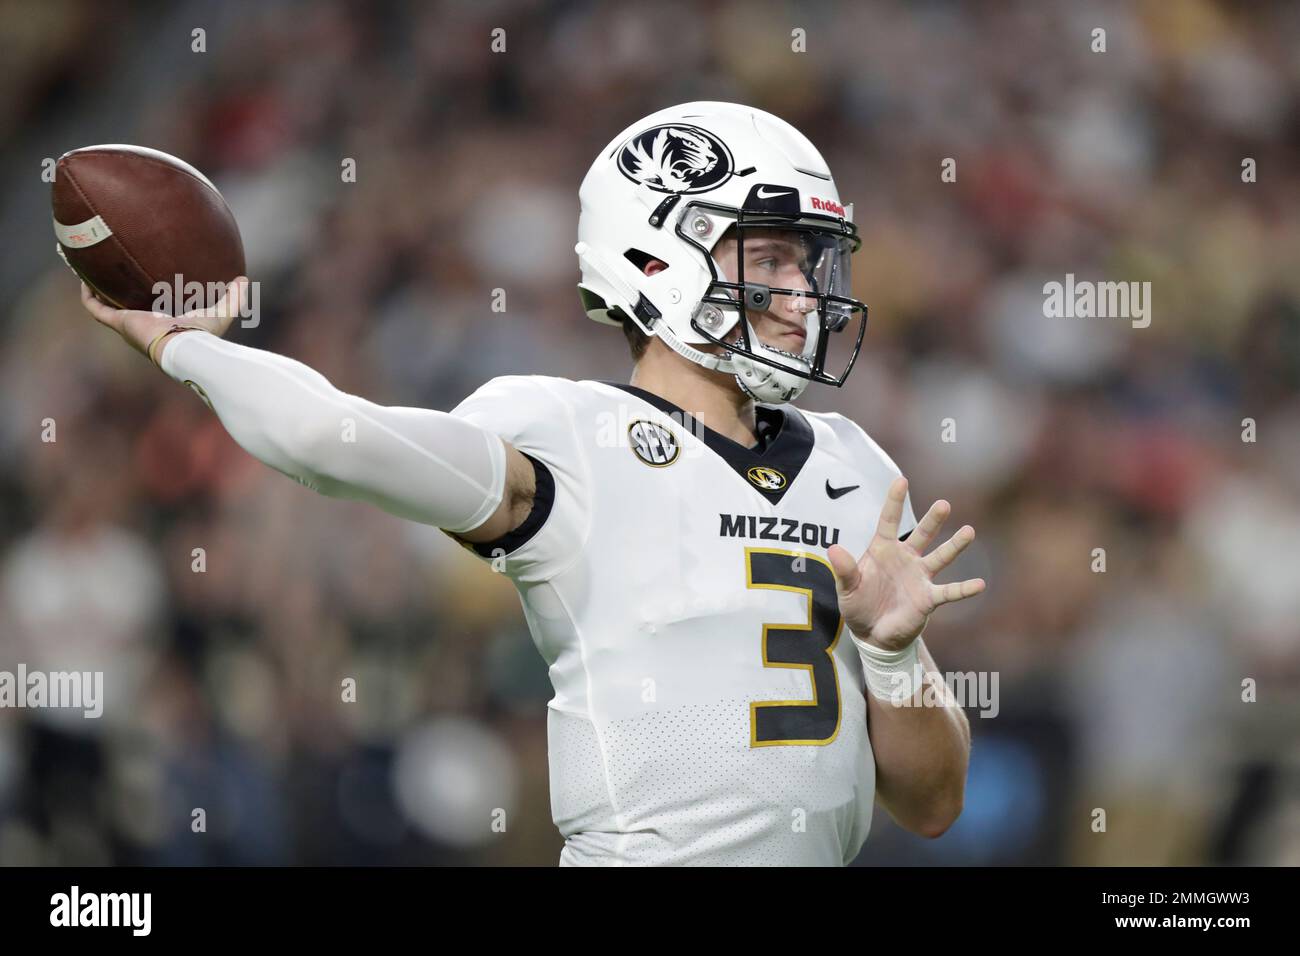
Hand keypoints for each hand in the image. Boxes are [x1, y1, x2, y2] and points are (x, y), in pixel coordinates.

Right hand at [81, 276, 248, 364]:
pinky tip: (82, 278)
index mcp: (165, 326)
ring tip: (90, 273)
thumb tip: (244, 280)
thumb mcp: (223, 312)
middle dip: (118, 295)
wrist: (186, 347)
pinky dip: (88, 295)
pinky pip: (95, 308)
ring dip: (97, 292)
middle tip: (113, 274)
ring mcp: (129, 326)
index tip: (143, 282)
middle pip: (126, 310)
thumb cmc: (204, 335)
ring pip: (106, 308)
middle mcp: (144, 327)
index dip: (146, 300)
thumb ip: (235, 297)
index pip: (153, 312)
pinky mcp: (119, 323)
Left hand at [827, 476, 984, 650]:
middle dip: (932, 520)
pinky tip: (980, 584)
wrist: (872, 634)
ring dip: (954, 546)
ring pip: (940, 557)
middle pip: (922, 534)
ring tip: (968, 531)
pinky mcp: (929, 598)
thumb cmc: (859, 605)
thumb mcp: (846, 588)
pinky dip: (964, 589)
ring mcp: (920, 577)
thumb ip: (844, 570)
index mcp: (883, 550)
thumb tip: (833, 550)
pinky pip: (949, 591)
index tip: (901, 480)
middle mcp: (906, 559)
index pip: (889, 521)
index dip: (894, 502)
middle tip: (943, 504)